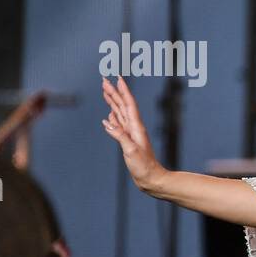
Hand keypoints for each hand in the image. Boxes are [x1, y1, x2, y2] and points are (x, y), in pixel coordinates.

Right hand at [101, 75, 165, 192]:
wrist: (151, 178)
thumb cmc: (144, 166)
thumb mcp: (131, 151)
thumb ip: (119, 136)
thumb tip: (107, 122)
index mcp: (135, 127)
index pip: (128, 104)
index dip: (122, 90)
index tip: (117, 78)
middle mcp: (133, 128)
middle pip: (122, 105)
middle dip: (113, 92)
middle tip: (103, 80)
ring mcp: (130, 134)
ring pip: (119, 113)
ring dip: (112, 101)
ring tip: (105, 91)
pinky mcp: (128, 141)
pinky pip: (119, 125)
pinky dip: (113, 117)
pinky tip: (110, 114)